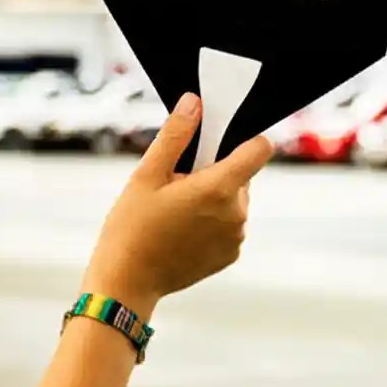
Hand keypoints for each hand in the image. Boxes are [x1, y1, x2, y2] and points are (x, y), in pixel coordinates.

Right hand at [82, 92, 272, 316]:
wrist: (126, 282)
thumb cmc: (131, 228)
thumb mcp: (146, 174)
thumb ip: (175, 135)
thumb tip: (194, 103)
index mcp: (219, 188)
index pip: (260, 149)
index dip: (246, 140)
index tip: (221, 143)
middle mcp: (237, 213)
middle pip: (241, 175)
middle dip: (215, 172)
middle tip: (178, 184)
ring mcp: (236, 236)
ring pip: (234, 200)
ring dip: (214, 198)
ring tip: (176, 211)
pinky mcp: (231, 254)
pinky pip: (229, 225)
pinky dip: (212, 222)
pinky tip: (182, 230)